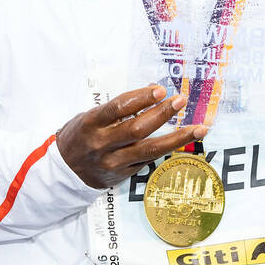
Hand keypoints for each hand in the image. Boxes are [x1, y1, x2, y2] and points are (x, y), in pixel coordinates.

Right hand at [57, 85, 207, 188]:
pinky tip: (184, 140)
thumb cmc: (81, 135)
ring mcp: (113, 162)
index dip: (140, 98)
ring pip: (149, 149)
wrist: (65, 171)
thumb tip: (154, 90)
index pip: (118, 108)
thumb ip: (120, 106)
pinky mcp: (123, 175)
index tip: (160, 90)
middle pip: (136, 129)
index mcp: (90, 124)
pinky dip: (167, 148)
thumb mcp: (92, 116)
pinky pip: (149, 159)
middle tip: (180, 101)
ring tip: (199, 128)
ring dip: (177, 138)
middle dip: (162, 114)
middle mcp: (102, 144)